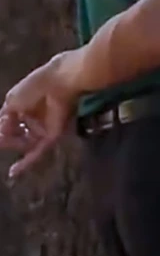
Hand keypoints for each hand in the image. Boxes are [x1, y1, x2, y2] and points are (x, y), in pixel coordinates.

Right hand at [0, 53, 78, 177]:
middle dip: (7, 138)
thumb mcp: (13, 100)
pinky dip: (26, 162)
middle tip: (2, 138)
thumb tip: (0, 133)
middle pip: (17, 135)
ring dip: (14, 145)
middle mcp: (34, 118)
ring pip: (25, 144)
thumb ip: (5, 117)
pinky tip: (14, 172)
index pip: (8, 122)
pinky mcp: (52, 136)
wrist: (58, 84)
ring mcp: (43, 128)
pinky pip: (38, 151)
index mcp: (24, 106)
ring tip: (5, 142)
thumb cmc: (35, 87)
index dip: (2, 129)